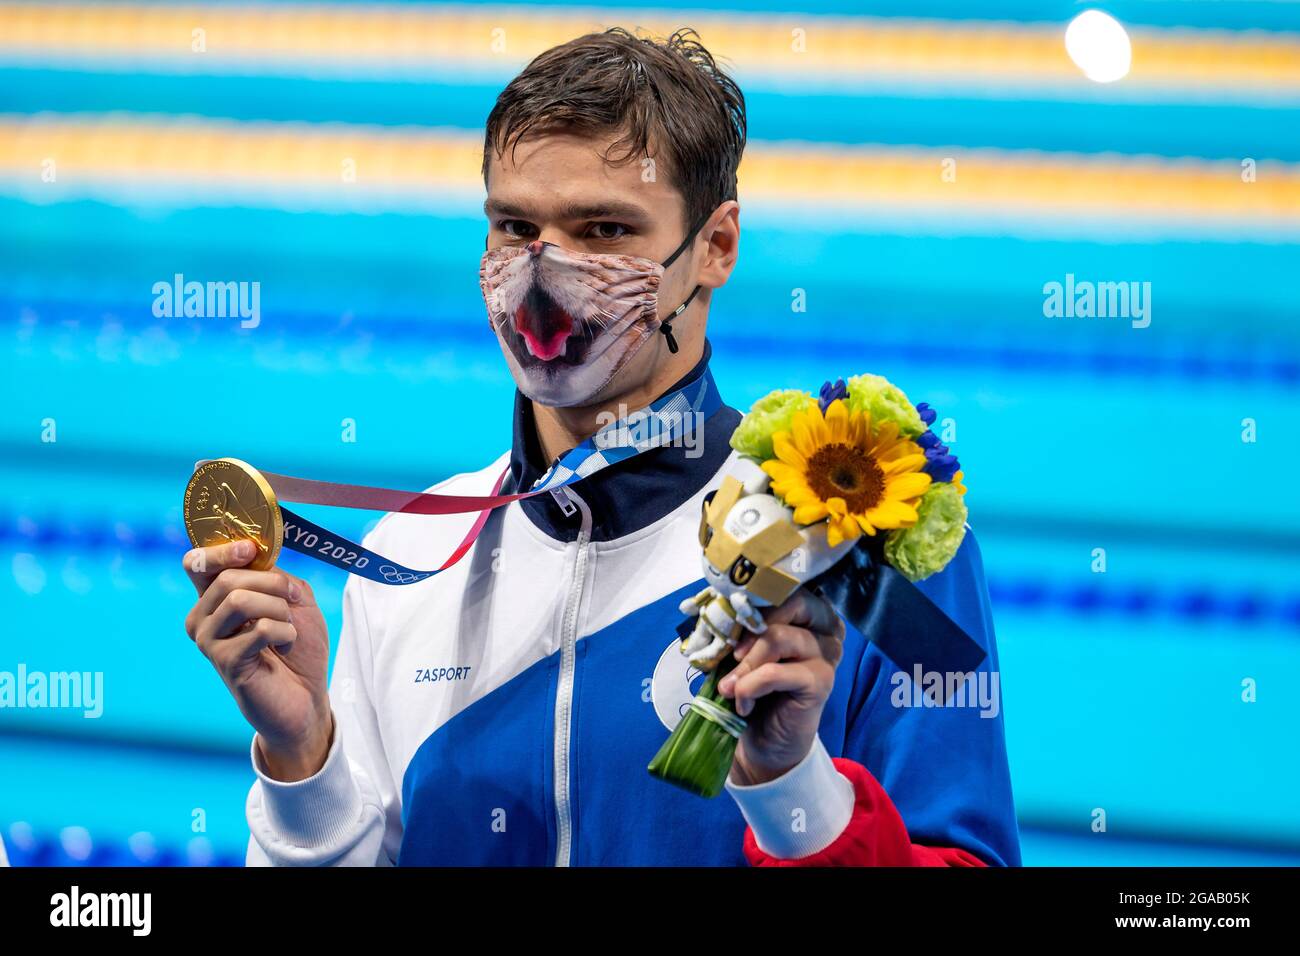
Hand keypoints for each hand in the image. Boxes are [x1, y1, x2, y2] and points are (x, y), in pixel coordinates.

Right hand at [182, 539, 332, 780]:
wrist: (307, 696)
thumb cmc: (299, 647)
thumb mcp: (295, 599)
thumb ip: (275, 574)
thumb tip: (254, 555)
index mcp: (216, 597)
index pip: (196, 563)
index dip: (220, 550)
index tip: (248, 550)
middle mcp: (203, 617)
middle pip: (227, 578)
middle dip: (273, 584)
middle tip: (293, 602)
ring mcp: (209, 641)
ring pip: (240, 600)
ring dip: (279, 610)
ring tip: (289, 628)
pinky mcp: (224, 662)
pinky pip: (259, 629)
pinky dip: (285, 633)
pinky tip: (286, 648)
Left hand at [718, 587, 844, 785]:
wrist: (766, 740)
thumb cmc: (756, 688)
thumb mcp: (742, 652)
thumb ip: (738, 629)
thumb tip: (716, 613)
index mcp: (809, 611)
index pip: (783, 586)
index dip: (751, 598)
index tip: (724, 619)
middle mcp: (825, 626)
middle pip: (790, 602)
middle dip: (751, 625)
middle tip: (729, 652)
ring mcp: (827, 653)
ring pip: (778, 638)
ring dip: (745, 665)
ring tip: (728, 688)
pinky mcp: (822, 680)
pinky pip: (777, 672)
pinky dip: (752, 686)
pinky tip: (743, 704)